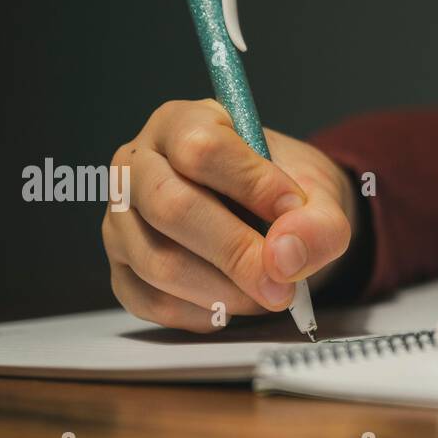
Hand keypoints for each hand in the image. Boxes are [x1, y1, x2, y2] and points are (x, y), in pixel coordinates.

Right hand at [102, 99, 355, 331]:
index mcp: (179, 125)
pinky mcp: (122, 271)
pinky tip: (236, 300)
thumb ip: (317, 220)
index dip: (253, 184)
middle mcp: (136, 168)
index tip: (295, 208)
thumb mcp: (317, 193)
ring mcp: (121, 221)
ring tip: (269, 292)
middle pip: (172, 208)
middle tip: (284, 283)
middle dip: (237, 252)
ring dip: (227, 291)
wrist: (271, 220)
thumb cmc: (282, 195)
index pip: (201, 148)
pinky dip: (206, 313)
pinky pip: (155, 303)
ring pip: (160, 264)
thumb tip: (285, 258)